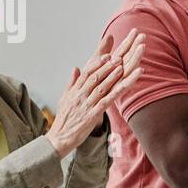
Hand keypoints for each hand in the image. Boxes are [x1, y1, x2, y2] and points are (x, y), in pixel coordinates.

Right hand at [48, 28, 146, 157]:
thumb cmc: (65, 120)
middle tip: (123, 49)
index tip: (108, 49)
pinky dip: (119, 89)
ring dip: (115, 72)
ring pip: (103, 84)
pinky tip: (129, 83)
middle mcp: (82, 93)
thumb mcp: (65, 98)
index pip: (88, 70)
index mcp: (76, 89)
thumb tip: (76, 68)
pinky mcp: (93, 114)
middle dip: (111, 60)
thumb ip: (72, 83)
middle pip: (98, 73)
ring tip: (126, 60)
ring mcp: (87, 102)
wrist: (58, 139)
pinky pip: (109, 99)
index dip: (99, 60)